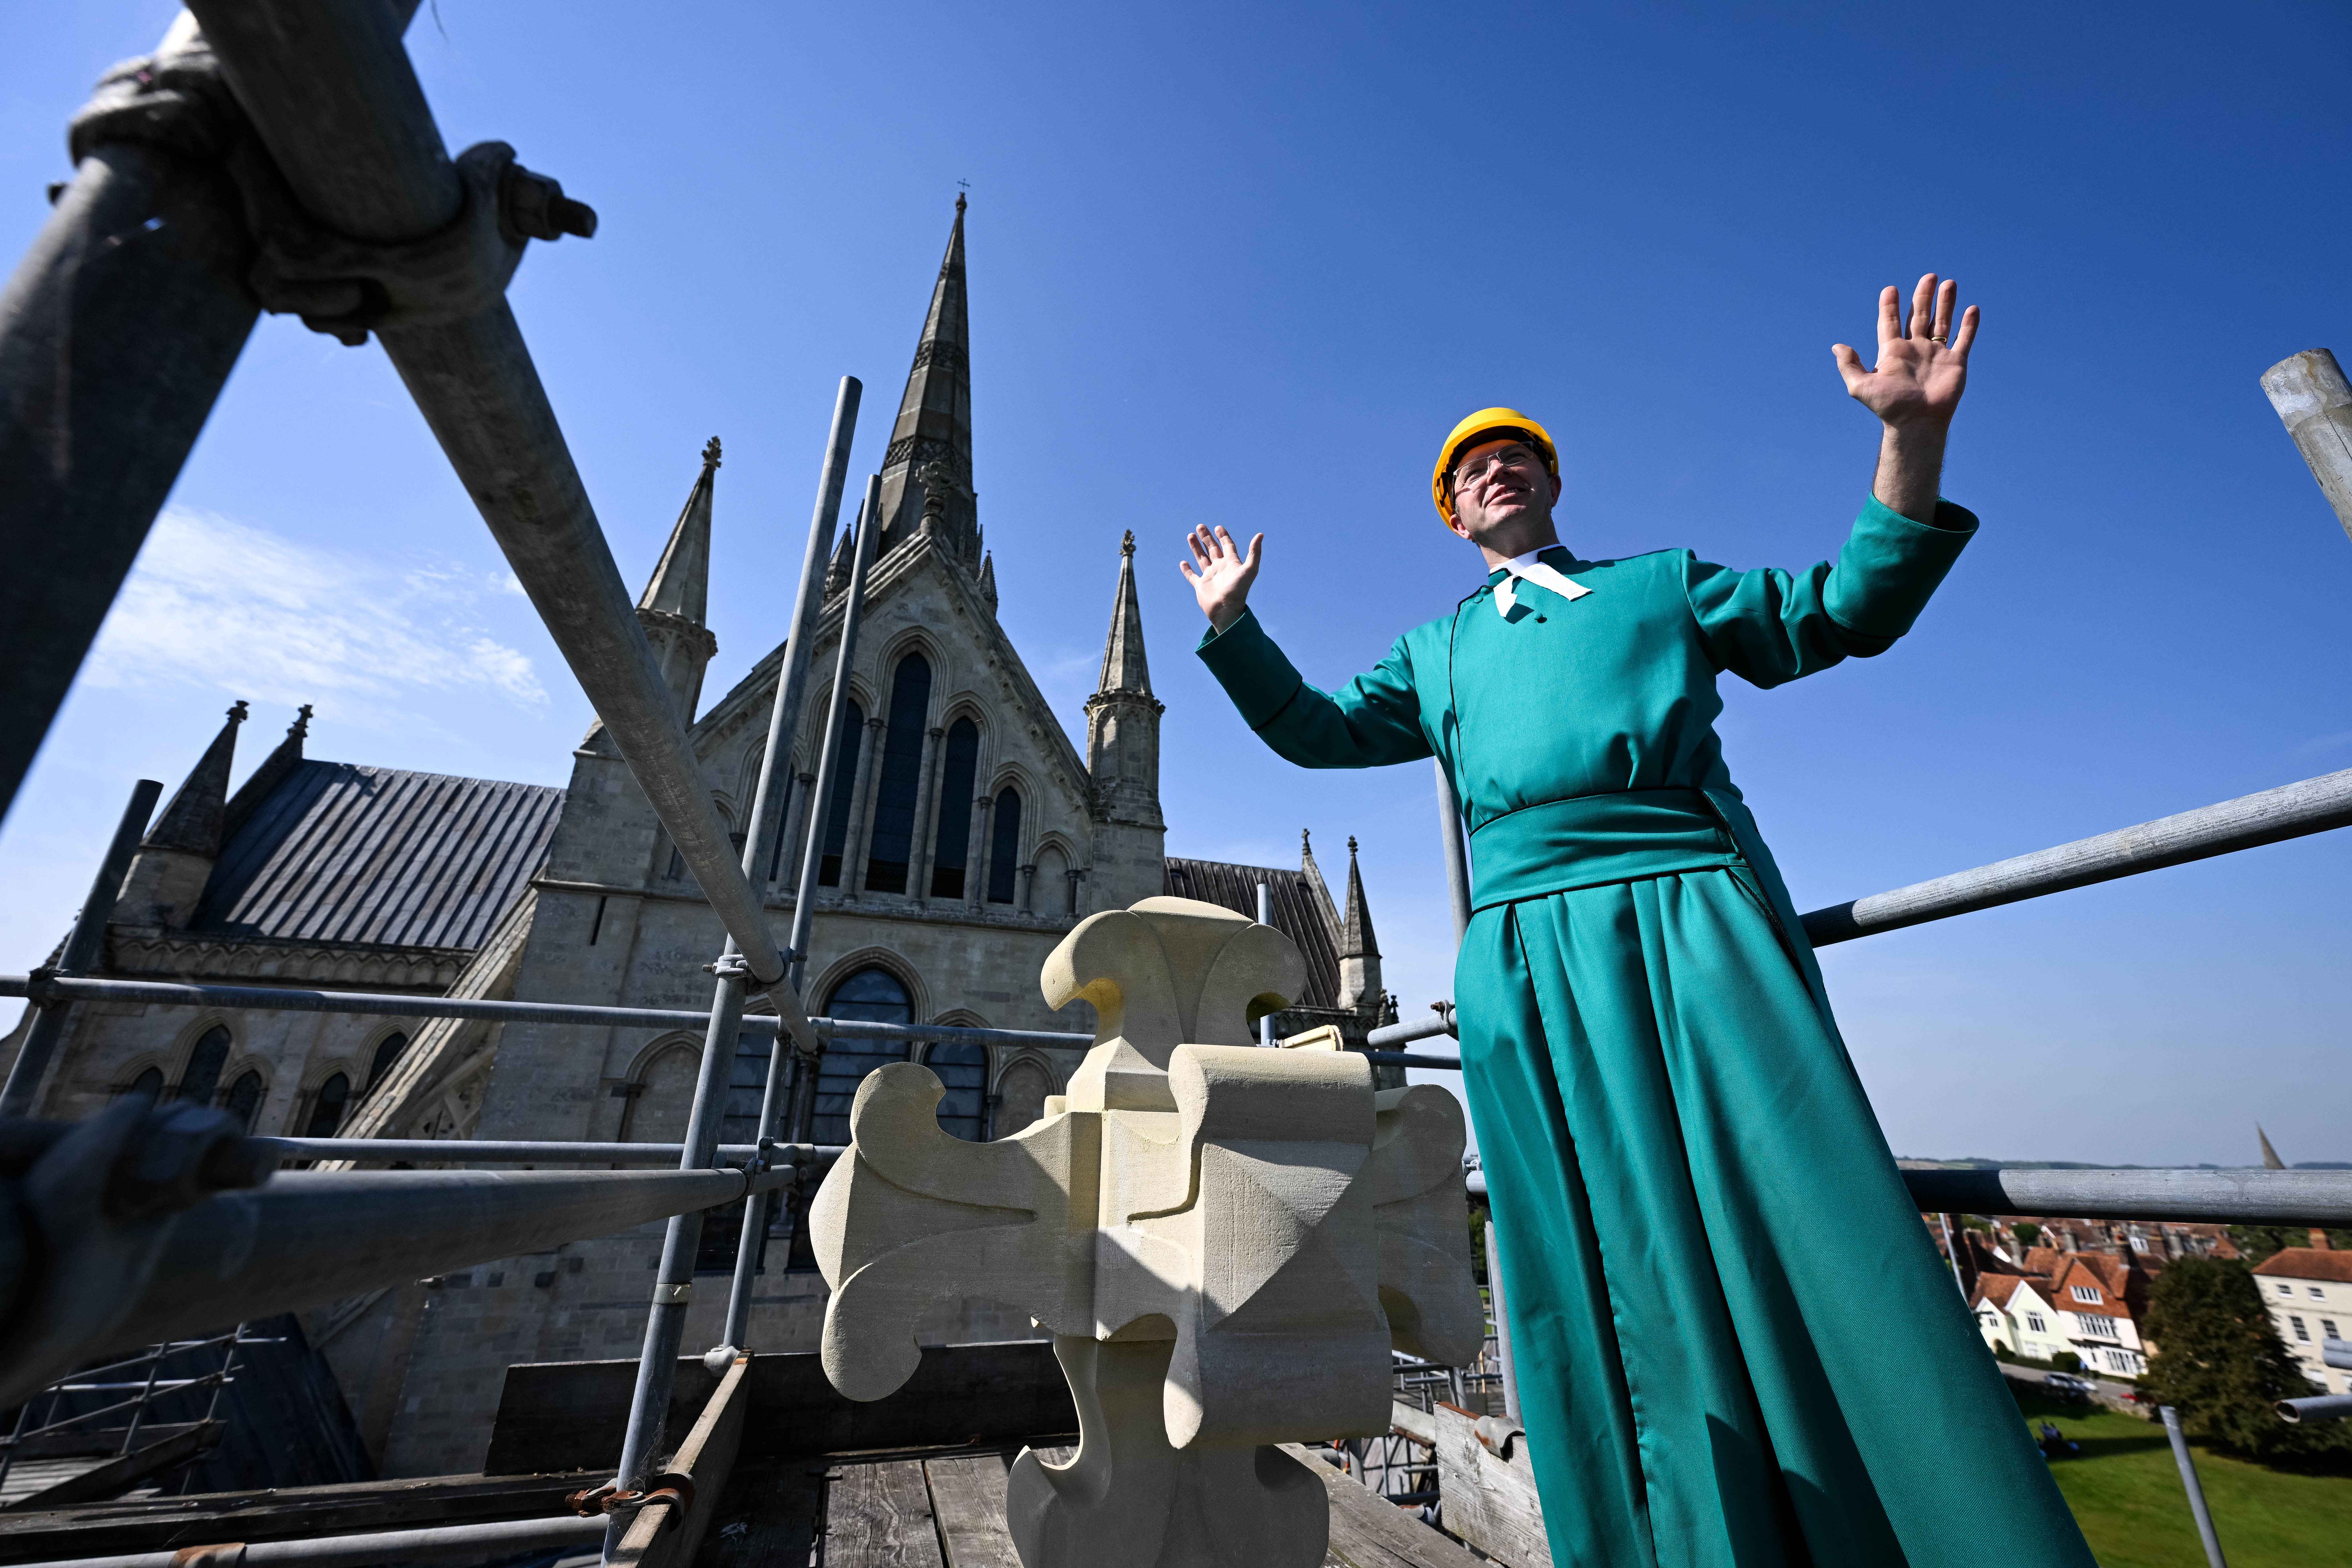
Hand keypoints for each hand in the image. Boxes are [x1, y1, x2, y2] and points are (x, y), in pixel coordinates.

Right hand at [1179, 525, 1261, 632]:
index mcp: (1231, 563)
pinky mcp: (1200, 586)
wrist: (1226, 609)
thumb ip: (1254, 552)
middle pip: (1213, 549)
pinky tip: (1183, 562)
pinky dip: (1187, 570)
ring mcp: (1210, 577)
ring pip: (1201, 558)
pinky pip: (1192, 576)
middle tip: (1200, 526)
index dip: (1223, 536)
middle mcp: (1220, 568)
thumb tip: (1260, 535)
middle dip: (1207, 538)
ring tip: (1190, 535)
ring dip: (1196, 548)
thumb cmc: (1239, 590)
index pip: (1227, 546)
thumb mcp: (1250, 569)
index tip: (1218, 527)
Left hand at [1833, 274, 1977, 428]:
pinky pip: (1963, 339)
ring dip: (1946, 303)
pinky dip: (1969, 325)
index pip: (1891, 322)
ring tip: (1949, 283)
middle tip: (1929, 276)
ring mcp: (1936, 355)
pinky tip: (1972, 308)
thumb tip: (1837, 346)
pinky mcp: (1955, 362)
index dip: (1890, 306)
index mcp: (1893, 352)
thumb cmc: (1888, 407)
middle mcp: (1915, 349)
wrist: (1916, 423)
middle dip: (1923, 296)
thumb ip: (1849, 365)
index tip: (1890, 289)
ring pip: (1942, 322)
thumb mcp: (1861, 386)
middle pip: (1919, 316)